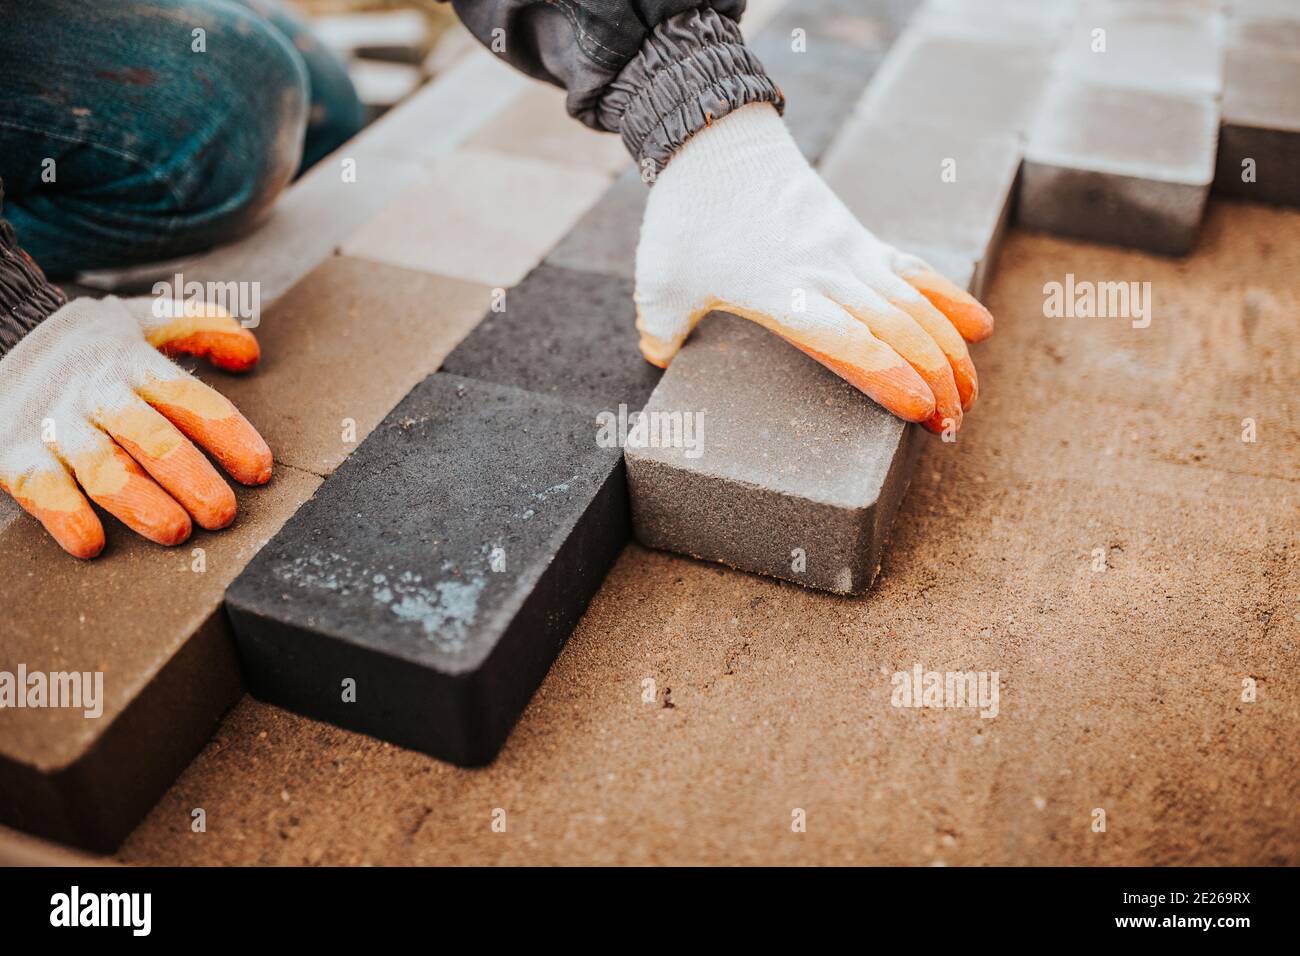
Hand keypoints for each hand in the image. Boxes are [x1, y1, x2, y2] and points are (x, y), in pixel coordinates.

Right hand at [0, 296, 270, 557]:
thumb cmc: (85, 346)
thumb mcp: (138, 321)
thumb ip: (199, 326)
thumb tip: (250, 354)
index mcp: (132, 364)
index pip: (190, 399)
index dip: (229, 434)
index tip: (260, 471)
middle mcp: (97, 394)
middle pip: (152, 438)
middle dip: (192, 478)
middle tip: (223, 514)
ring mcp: (55, 423)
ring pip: (103, 467)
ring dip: (140, 503)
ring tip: (174, 531)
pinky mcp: (12, 450)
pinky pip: (40, 486)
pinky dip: (64, 515)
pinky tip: (91, 544)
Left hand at [634, 104, 993, 433]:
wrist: (717, 138)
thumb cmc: (687, 214)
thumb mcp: (659, 279)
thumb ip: (661, 327)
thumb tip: (659, 357)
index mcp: (780, 289)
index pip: (848, 340)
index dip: (888, 376)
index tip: (922, 409)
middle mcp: (825, 271)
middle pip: (896, 329)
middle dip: (935, 380)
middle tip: (956, 427)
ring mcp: (848, 251)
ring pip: (915, 304)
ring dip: (950, 350)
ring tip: (972, 395)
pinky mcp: (858, 237)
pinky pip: (913, 271)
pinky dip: (949, 299)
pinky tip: (980, 327)